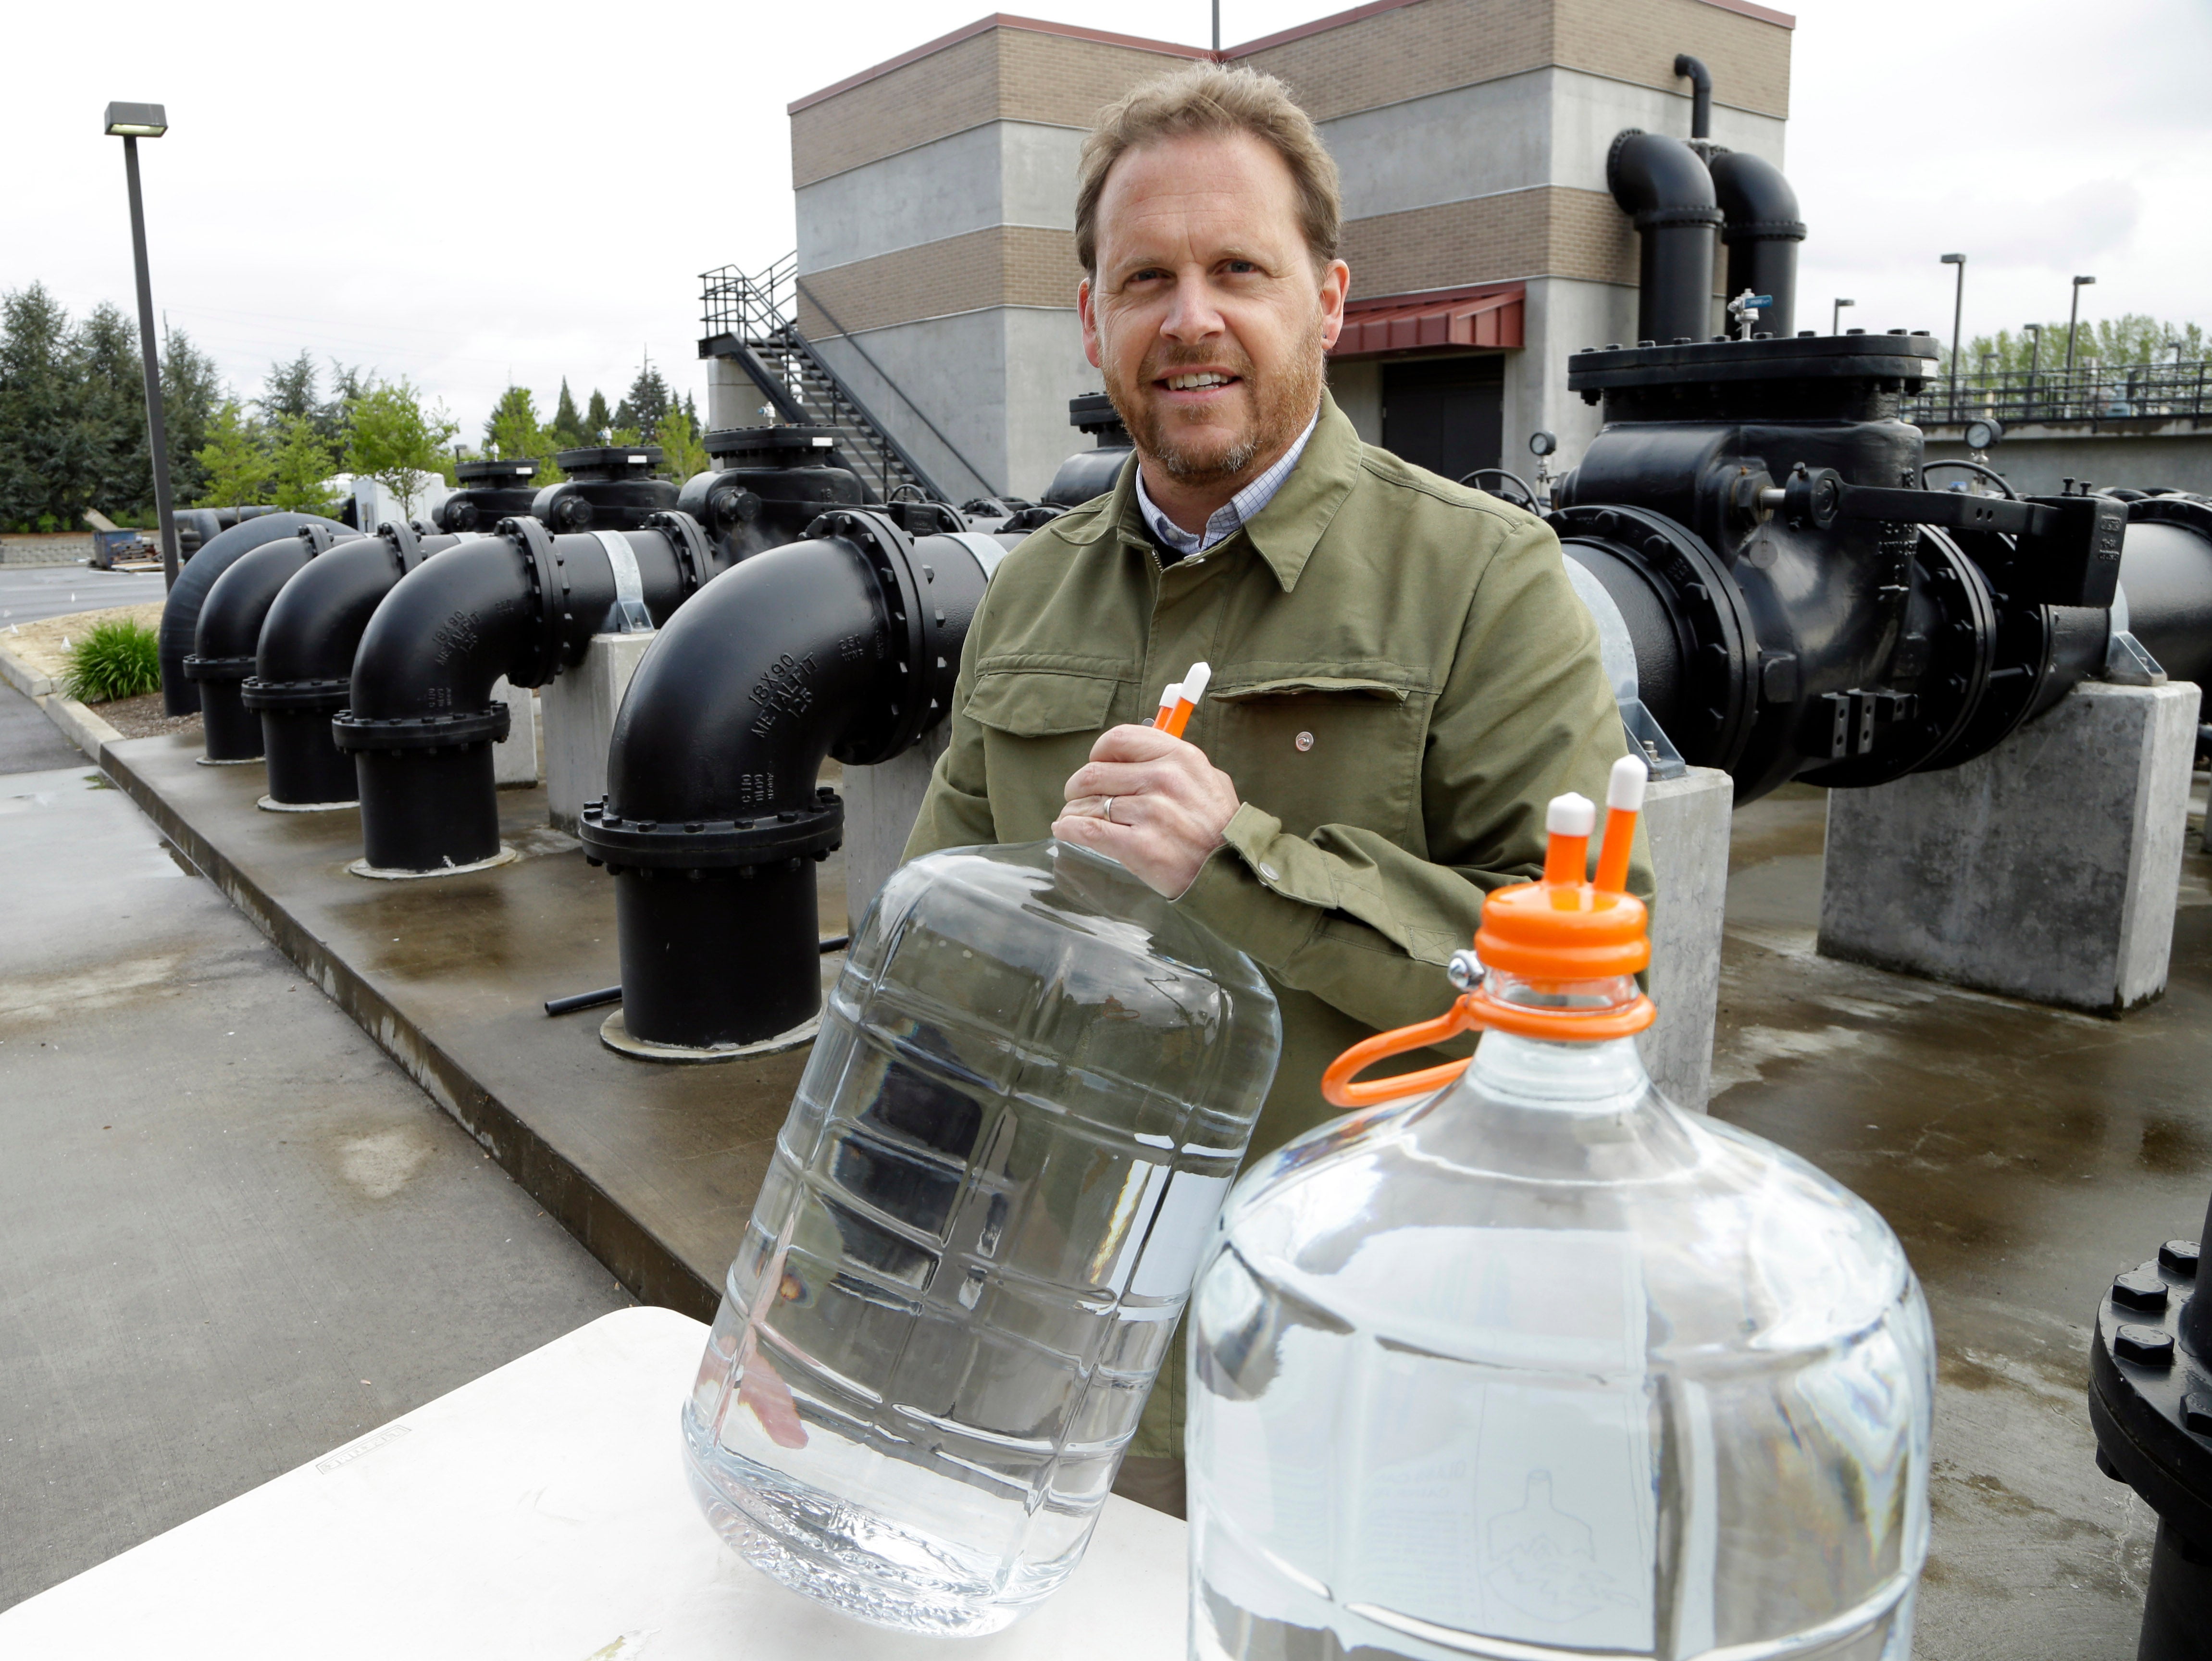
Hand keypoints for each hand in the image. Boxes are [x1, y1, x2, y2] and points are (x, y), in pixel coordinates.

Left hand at [1053, 723, 1239, 897]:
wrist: (1232, 874)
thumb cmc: (1219, 828)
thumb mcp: (1209, 780)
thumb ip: (1174, 761)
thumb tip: (1136, 752)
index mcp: (1180, 757)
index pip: (1119, 739)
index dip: (1099, 752)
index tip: (1097, 764)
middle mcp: (1164, 779)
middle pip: (1095, 773)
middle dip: (1077, 786)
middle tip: (1077, 797)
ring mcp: (1151, 812)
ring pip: (1089, 803)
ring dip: (1073, 811)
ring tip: (1073, 818)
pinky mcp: (1139, 846)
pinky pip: (1088, 830)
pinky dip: (1069, 828)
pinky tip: (1065, 830)